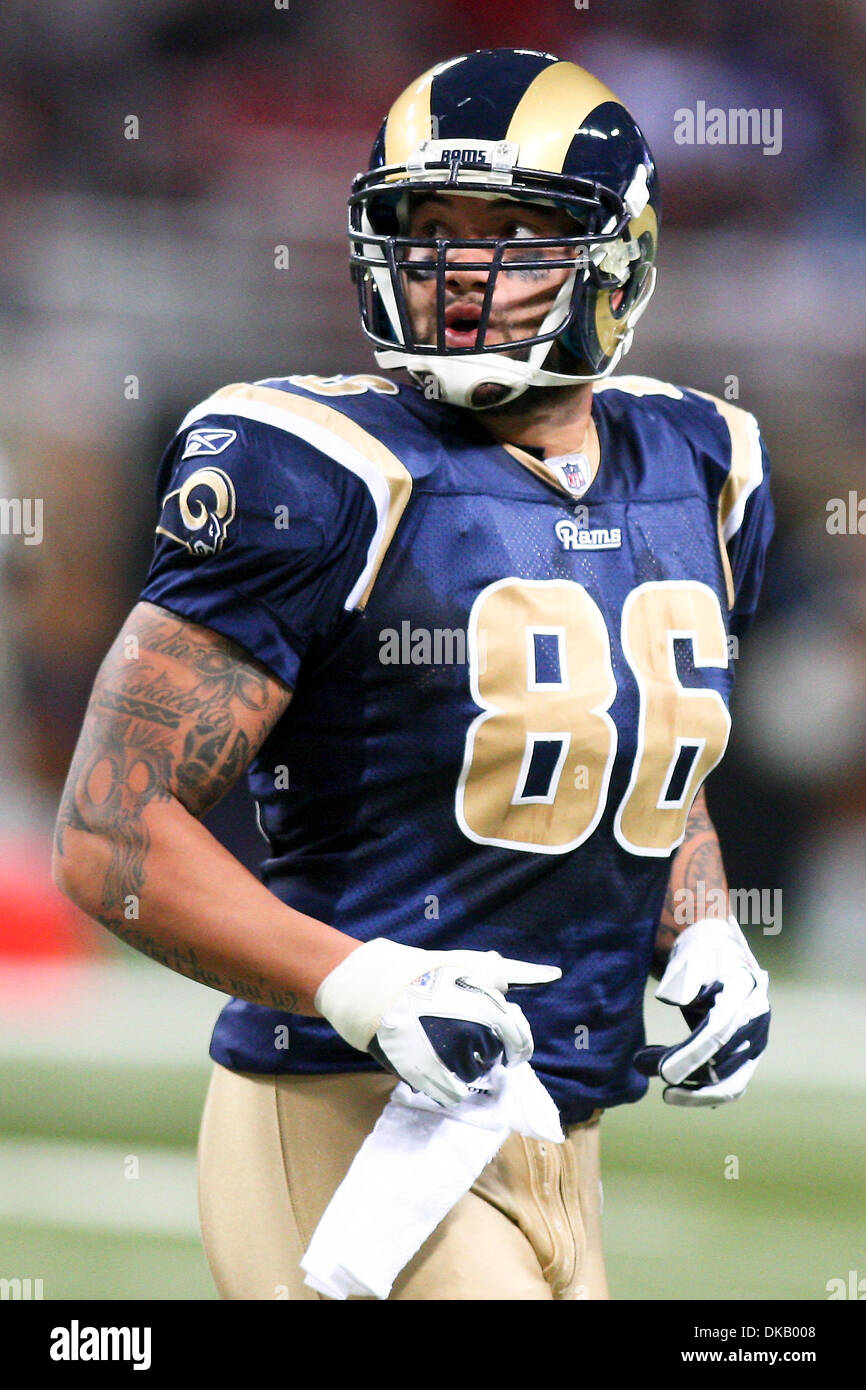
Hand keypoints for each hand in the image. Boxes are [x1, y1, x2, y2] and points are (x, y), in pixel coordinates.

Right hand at [315, 938, 560, 1106]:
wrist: (384, 990)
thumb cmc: (431, 975)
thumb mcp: (474, 966)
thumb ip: (512, 973)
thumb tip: (552, 972)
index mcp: (490, 1011)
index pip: (520, 1042)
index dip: (517, 1049)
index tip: (509, 1053)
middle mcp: (476, 1037)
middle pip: (492, 1059)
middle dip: (481, 1050)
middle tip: (459, 1035)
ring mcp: (452, 1059)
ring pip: (472, 1076)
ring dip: (463, 1067)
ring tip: (443, 1048)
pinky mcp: (431, 1077)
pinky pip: (453, 1095)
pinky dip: (448, 1087)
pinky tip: (438, 1069)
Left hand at [633, 915, 769, 1106]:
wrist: (720, 961)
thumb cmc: (702, 958)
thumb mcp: (691, 958)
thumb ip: (682, 976)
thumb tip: (670, 999)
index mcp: (744, 994)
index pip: (717, 1033)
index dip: (690, 1056)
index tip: (662, 1072)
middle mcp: (756, 1022)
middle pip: (721, 1063)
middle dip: (680, 1072)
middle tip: (639, 1063)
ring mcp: (756, 1042)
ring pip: (729, 1085)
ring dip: (691, 1092)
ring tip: (654, 1078)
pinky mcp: (748, 1057)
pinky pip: (731, 1087)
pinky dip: (703, 1094)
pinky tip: (673, 1092)